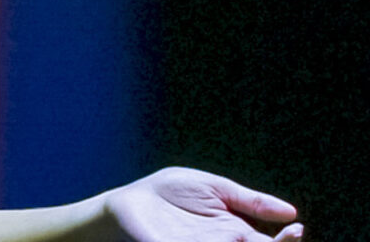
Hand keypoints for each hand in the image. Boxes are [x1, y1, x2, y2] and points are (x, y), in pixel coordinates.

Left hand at [104, 167, 302, 241]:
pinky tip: (232, 238)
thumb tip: (290, 211)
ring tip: (250, 238)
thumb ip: (249, 200)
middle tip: (283, 240)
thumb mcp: (213, 188)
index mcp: (236, 232)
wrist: (127, 204)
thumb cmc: (168, 193)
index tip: (296, 229)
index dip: (288, 240)